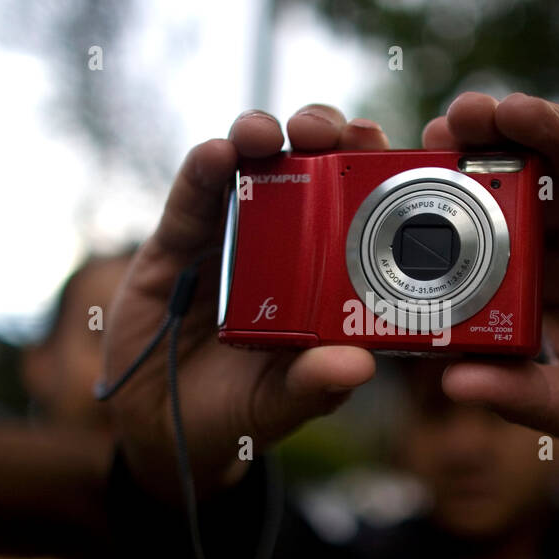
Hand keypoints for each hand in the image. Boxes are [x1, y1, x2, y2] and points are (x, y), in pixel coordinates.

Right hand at [103, 106, 384, 499]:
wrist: (163, 427)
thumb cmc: (239, 412)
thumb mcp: (280, 405)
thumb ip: (315, 386)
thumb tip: (359, 365)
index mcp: (327, 274)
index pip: (363, 207)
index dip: (379, 171)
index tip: (394, 153)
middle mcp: (285, 241)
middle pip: (313, 165)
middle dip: (326, 134)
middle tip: (334, 132)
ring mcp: (231, 232)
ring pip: (253, 162)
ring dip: (263, 134)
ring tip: (266, 134)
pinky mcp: (179, 238)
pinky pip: (192, 191)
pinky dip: (205, 166)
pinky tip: (217, 154)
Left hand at [423, 92, 558, 487]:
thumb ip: (523, 396)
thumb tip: (454, 382)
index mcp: (545, 282)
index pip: (495, 222)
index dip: (459, 189)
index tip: (415, 162)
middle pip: (537, 179)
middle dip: (496, 143)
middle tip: (455, 117)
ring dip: (551, 137)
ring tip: (510, 111)